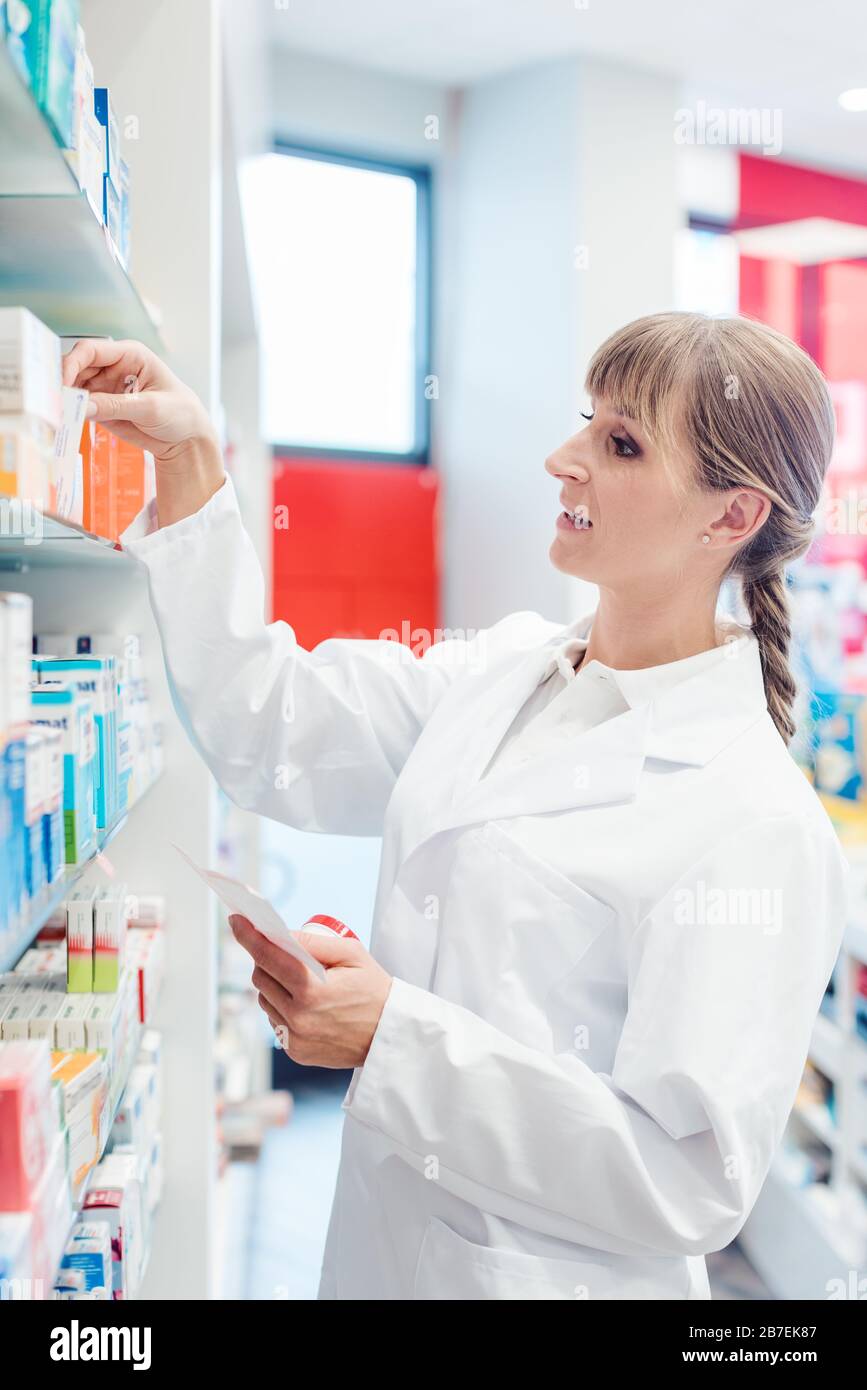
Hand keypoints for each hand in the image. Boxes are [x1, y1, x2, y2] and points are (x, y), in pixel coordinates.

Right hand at [62, 338, 214, 460]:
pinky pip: (80, 406)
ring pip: (74, 387)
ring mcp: (105, 387)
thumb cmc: (180, 413)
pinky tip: (67, 421)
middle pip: (77, 367)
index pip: (91, 350)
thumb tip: (84, 405)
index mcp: (129, 354)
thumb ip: (117, 406)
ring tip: (60, 414)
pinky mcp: (102, 407)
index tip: (63, 384)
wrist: (186, 439)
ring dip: (65, 399)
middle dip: (64, 382)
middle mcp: (113, 367)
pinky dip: (71, 412)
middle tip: (56, 401)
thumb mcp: (152, 408)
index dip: (72, 363)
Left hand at [229, 916, 393, 1068]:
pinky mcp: (295, 1051)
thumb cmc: (374, 989)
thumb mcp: (353, 954)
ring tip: (297, 978)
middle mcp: (298, 1017)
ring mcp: (295, 1037)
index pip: (268, 957)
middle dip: (265, 958)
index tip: (236, 919)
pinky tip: (303, 1002)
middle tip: (280, 949)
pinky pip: (274, 1020)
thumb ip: (314, 943)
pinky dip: (281, 1006)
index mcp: (312, 989)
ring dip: (272, 983)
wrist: (390, 1034)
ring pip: (264, 999)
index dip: (248, 936)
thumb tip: (279, 934)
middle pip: (260, 977)